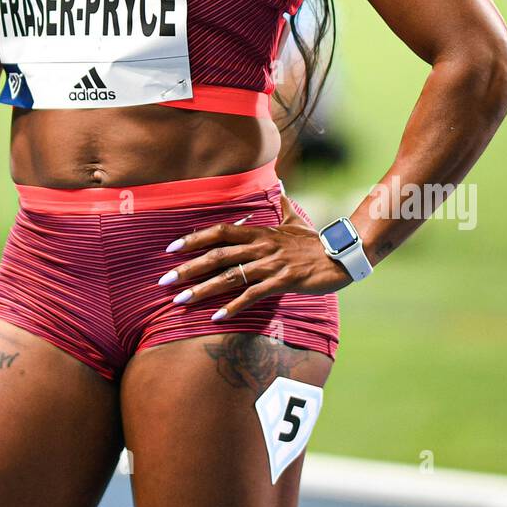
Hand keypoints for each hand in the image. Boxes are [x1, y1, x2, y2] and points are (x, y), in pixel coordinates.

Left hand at [156, 195, 351, 319]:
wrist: (342, 255)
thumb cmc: (315, 241)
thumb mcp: (295, 221)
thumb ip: (283, 206)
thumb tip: (280, 188)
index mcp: (259, 232)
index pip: (219, 232)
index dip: (194, 239)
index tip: (171, 248)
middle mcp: (260, 246)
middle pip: (217, 255)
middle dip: (188, 268)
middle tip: (164, 280)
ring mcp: (271, 264)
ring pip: (230, 276)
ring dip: (203, 289)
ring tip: (181, 301)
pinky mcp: (283, 281)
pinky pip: (253, 295)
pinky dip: (233, 307)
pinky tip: (216, 318)